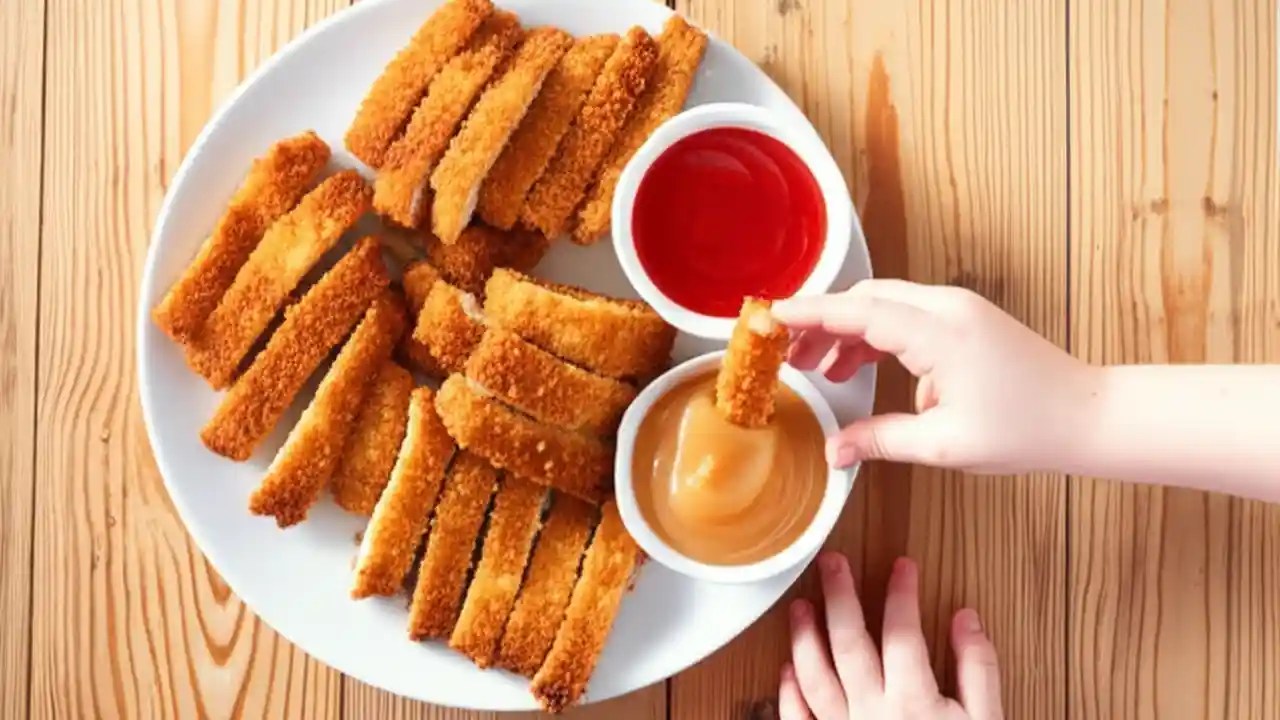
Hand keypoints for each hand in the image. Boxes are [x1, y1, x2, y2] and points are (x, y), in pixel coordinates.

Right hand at [772, 280, 1097, 472]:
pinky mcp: (965, 320)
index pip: (858, 311)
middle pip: (864, 300)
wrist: (1088, 416)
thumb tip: (834, 450)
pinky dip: (875, 336)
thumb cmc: (1027, 429)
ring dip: (846, 331)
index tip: (770, 316)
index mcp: (939, 332)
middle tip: (785, 354)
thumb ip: (881, 441)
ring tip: (816, 367)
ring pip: (883, 305)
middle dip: (820, 323)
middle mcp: (946, 308)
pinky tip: (859, 369)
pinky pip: (905, 317)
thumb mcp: (945, 444)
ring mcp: (958, 310)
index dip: (809, 313)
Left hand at [780, 553, 1002, 719]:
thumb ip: (979, 671)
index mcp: (915, 703)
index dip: (900, 594)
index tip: (902, 565)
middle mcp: (873, 714)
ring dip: (804, 638)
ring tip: (798, 606)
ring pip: (814, 678)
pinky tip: (787, 669)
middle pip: (849, 643)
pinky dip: (790, 694)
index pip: (902, 633)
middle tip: (831, 562)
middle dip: (839, 597)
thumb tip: (966, 618)